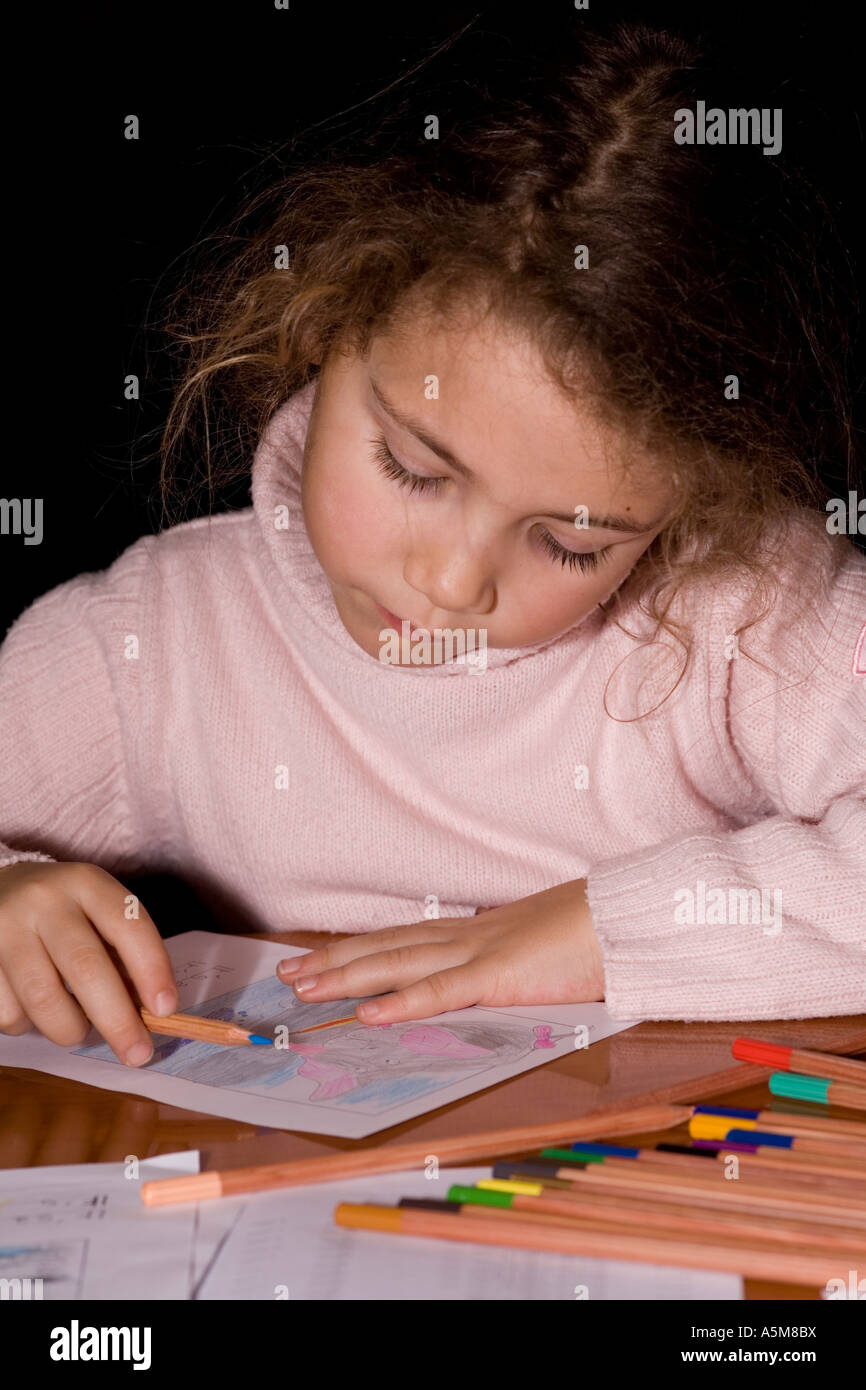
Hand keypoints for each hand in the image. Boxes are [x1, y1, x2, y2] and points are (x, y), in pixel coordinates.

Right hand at [0, 861, 177, 1064]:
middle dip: (118, 1020)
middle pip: (86, 968)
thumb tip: (150, 1014)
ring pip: (44, 999)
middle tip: (138, 1052)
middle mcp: (44, 901)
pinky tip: (36, 1010)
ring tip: (79, 1027)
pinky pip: (10, 1014)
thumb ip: (124, 954)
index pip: (127, 925)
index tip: (166, 1009)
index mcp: (86, 883)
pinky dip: (30, 1026)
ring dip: (70, 1028)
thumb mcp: (98, 912)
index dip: (151, 970)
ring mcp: (5, 929)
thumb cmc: (65, 912)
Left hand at [276, 878, 603, 1023]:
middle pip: (385, 948)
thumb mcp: (532, 949)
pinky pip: (441, 992)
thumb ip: (499, 964)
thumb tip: (476, 982)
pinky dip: (401, 1003)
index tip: (314, 958)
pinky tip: (367, 1013)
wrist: (627, 917)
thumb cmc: (588, 934)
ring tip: (304, 990)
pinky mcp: (498, 976)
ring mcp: (478, 954)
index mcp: (472, 932)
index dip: (355, 949)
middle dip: (332, 963)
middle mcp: (464, 937)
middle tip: (285, 977)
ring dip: (346, 978)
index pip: (399, 939)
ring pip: (398, 965)